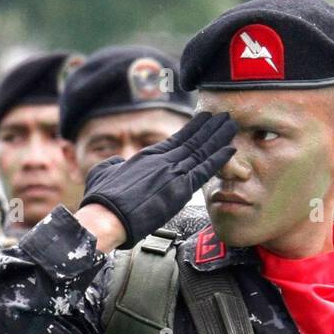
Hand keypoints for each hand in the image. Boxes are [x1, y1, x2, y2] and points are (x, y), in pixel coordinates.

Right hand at [79, 111, 236, 247]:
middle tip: (225, 116)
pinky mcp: (180, 190)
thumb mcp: (104, 173)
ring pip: (201, 152)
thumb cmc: (102, 201)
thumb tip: (118, 161)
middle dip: (210, 128)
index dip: (192, 129)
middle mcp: (162, 161)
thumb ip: (115, 165)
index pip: (176, 141)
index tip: (204, 120)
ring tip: (232, 124)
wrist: (106, 217)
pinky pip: (205, 171)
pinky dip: (219, 159)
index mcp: (147, 157)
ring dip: (219, 138)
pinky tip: (231, 148)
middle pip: (192, 141)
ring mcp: (172, 173)